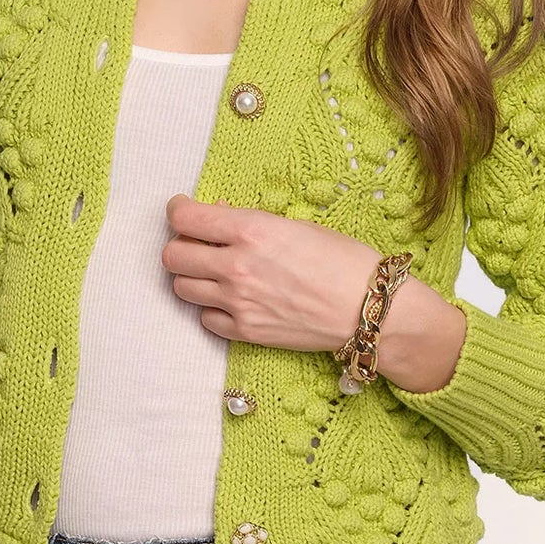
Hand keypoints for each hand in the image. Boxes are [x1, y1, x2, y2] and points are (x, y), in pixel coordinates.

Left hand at [161, 195, 466, 390]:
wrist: (371, 310)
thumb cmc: (345, 260)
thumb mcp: (297, 226)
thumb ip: (252, 223)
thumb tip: (219, 216)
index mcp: (251, 231)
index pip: (186, 218)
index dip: (179, 211)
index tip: (183, 210)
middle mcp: (236, 266)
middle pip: (173, 255)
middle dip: (180, 245)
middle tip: (197, 243)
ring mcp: (238, 303)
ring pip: (181, 288)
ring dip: (192, 277)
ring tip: (213, 272)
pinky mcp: (245, 332)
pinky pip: (205, 319)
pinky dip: (212, 308)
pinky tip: (231, 300)